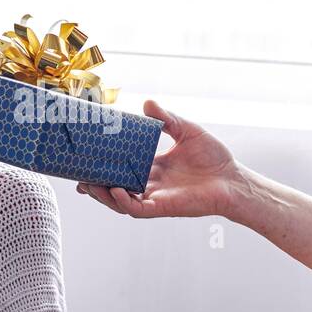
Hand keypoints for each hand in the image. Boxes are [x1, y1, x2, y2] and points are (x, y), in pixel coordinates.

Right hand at [76, 99, 244, 218]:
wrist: (233, 179)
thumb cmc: (214, 158)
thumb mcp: (187, 131)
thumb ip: (167, 119)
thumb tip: (147, 103)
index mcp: (152, 167)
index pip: (120, 168)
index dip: (102, 167)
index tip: (84, 160)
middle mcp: (150, 184)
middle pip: (114, 187)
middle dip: (94, 185)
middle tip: (77, 178)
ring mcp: (155, 197)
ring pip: (120, 201)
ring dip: (103, 195)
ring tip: (88, 184)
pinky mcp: (163, 207)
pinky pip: (137, 208)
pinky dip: (124, 201)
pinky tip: (116, 189)